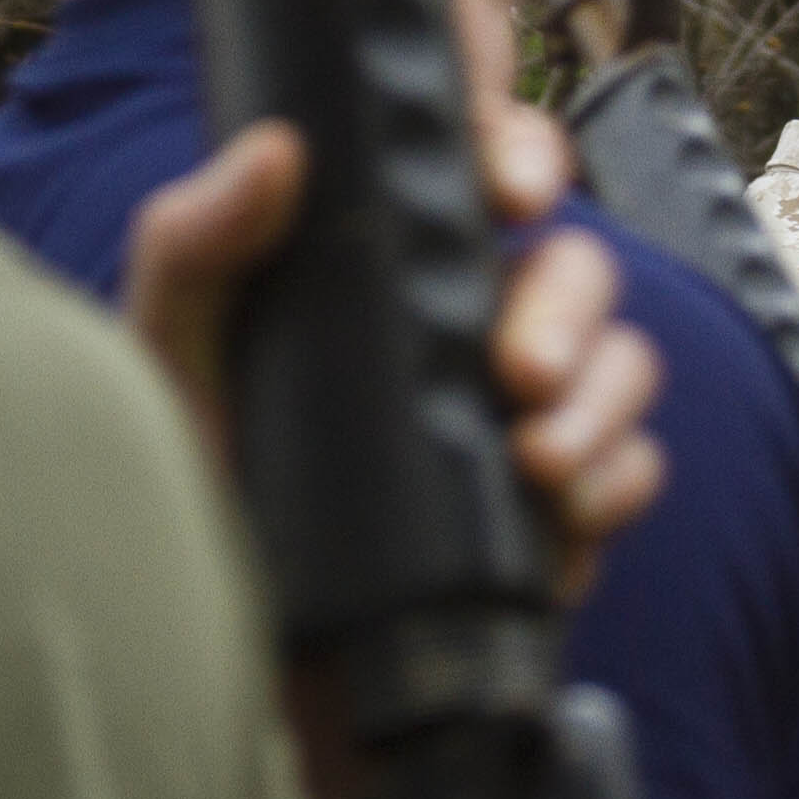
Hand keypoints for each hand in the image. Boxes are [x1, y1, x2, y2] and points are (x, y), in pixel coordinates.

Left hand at [126, 102, 663, 599]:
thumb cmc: (191, 484)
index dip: (524, 156)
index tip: (510, 190)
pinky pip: (630, 471)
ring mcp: (523, 415)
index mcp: (397, 263)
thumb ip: (195, 245)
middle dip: (569, 308)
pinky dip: (611, 487)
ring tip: (539, 461)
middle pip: (578, 269)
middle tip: (522, 368)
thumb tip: (275, 151)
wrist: (224, 646)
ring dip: (602, 406)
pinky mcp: (553, 507)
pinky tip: (560, 519)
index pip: (491, 169)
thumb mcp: (168, 357)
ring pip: (622, 365)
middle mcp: (474, 323)